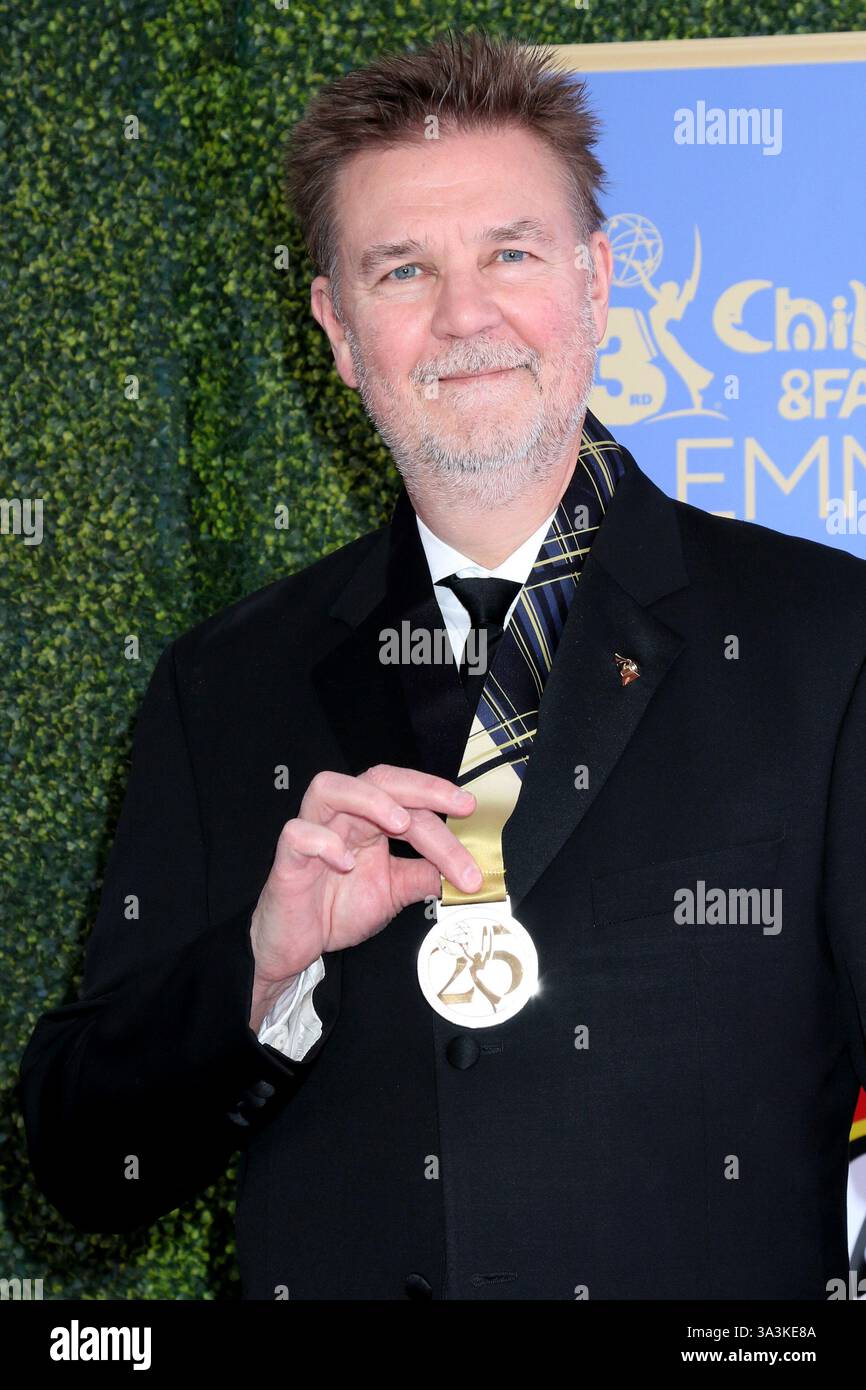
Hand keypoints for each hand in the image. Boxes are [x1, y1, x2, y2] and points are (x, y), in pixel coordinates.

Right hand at [248, 764, 480, 1025]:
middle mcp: (341, 817)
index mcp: (368, 820)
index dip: (440, 803)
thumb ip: (424, 876)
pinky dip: (323, 842)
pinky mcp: (287, 858)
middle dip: (420, 788)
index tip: (472, 814)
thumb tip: (467, 871)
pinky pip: (297, 833)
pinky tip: (346, 863)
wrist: (296, 944)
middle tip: (457, 805)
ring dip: (370, 800)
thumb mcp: (393, 892)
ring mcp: (312, 833)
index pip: (407, 799)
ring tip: (402, 823)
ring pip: (330, 787)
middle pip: (377, 779)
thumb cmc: (336, 909)